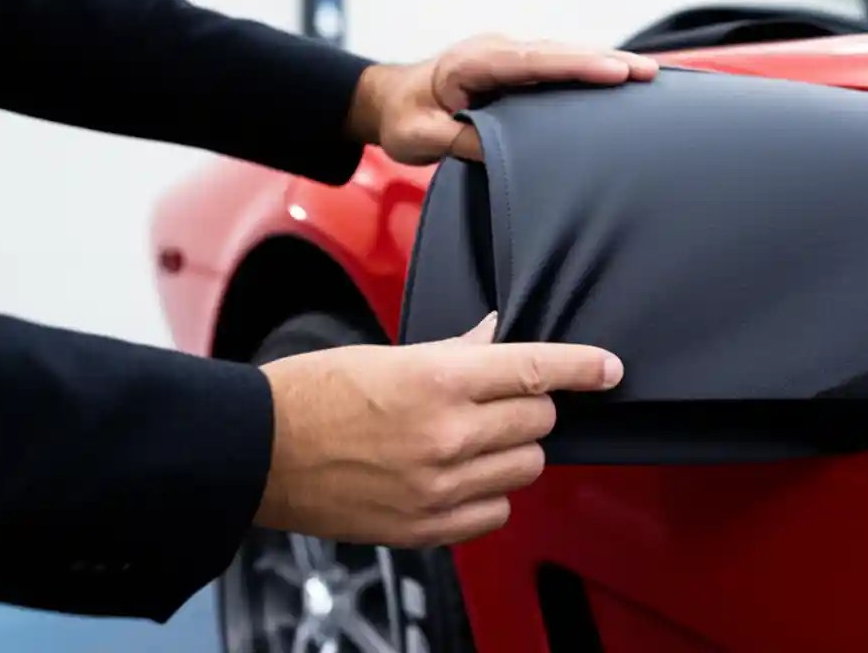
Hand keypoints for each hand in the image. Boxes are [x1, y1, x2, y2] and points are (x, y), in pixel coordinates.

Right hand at [254, 314, 622, 546]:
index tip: (609, 369)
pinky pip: (497, 514)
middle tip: (497, 402)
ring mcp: (439, 488)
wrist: (259, 453)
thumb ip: (456, 354)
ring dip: (511, 449)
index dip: (583, 366)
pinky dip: (489, 495)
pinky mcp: (427, 528)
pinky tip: (459, 479)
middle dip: (529, 405)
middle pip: (539, 419)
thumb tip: (499, 340)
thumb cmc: (312, 396)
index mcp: (437, 380)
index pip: (535, 369)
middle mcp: (447, 436)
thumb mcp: (388, 356)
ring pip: (526, 466)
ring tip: (471, 441)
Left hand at [346, 34, 658, 164]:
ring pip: (562, 57)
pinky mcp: (514, 70)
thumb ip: (465, 142)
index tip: (615, 71)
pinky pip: (555, 67)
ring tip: (646, 75)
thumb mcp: (423, 138)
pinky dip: (587, 71)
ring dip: (602, 64)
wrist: (388, 103)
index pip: (533, 62)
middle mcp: (495, 52)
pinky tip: (617, 80)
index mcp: (472, 64)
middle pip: (558, 53)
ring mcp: (506, 57)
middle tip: (650, 72)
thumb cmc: (403, 120)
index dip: (577, 66)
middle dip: (606, 61)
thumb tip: (506, 155)